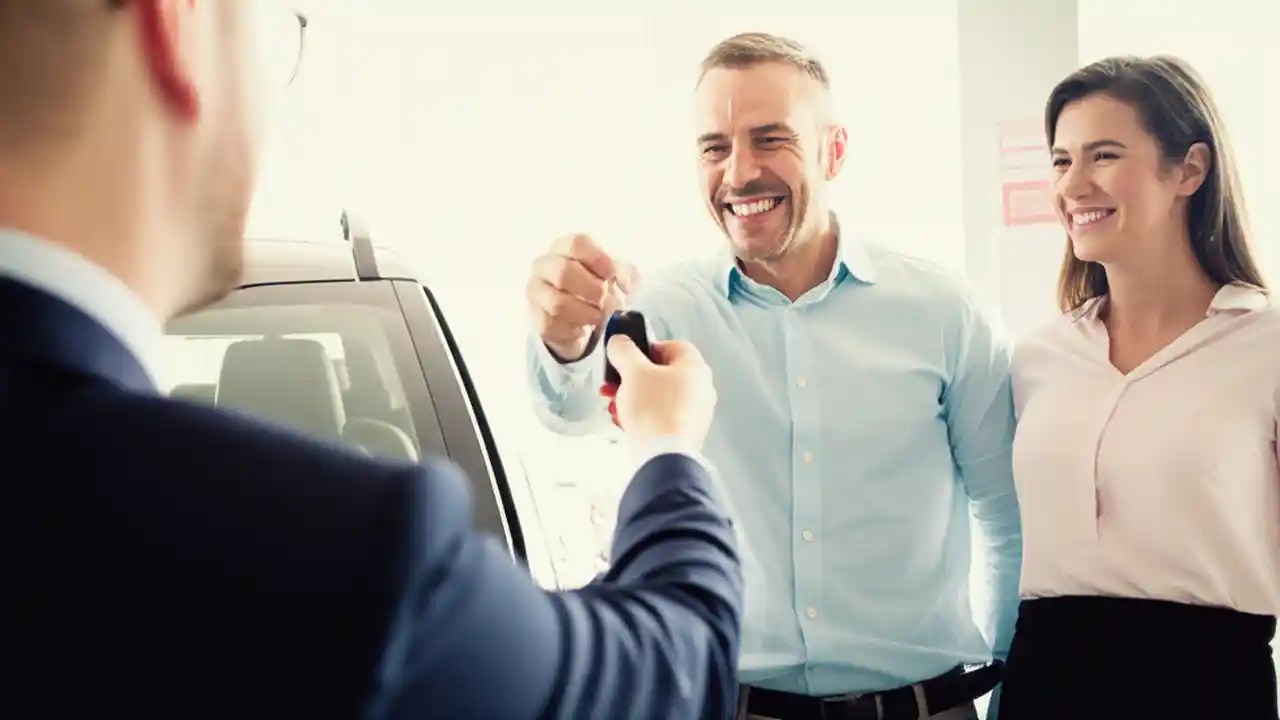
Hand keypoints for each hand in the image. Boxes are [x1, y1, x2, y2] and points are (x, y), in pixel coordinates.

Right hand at [527, 234, 638, 361]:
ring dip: (585, 312)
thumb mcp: (616, 274)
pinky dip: (574, 328)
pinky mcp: (535, 317)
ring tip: (598, 315)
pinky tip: (583, 327)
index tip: (611, 274)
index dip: (597, 259)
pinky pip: (552, 323)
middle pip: (563, 271)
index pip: (576, 244)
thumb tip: (626, 284)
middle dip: (592, 289)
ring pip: (557, 303)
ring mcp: (536, 291)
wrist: (581, 316)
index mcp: (564, 246)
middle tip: (604, 298)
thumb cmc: (598, 286)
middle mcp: (544, 265)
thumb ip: (624, 272)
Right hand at [600, 337, 715, 448]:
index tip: (625, 360)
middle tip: (614, 386)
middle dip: (632, 379)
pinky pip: (664, 417)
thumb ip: (623, 350)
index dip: (643, 350)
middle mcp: (702, 386)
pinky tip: (626, 423)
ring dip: (634, 398)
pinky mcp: (688, 432)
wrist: (664, 455)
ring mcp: (697, 411)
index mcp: (694, 365)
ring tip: (616, 407)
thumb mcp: (632, 371)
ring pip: (660, 397)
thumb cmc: (653, 408)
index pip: (669, 345)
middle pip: (662, 374)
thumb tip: (619, 341)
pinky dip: (645, 417)